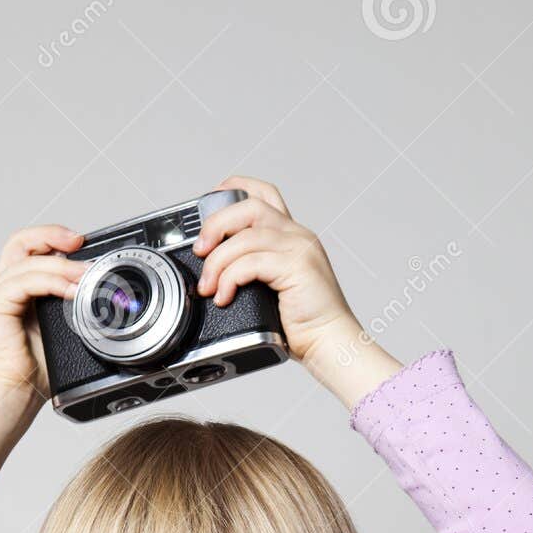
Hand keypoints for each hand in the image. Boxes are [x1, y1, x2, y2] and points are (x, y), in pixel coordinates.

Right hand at [0, 223, 89, 414]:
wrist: (11, 395)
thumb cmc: (30, 373)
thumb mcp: (59, 332)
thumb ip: (69, 307)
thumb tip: (98, 293)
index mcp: (13, 291)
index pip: (29, 249)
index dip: (53, 239)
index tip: (82, 245)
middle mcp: (0, 287)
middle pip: (22, 242)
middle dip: (54, 235)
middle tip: (83, 244)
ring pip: (29, 261)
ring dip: (63, 265)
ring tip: (88, 275)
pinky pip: (26, 281)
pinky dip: (52, 281)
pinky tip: (72, 290)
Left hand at [193, 175, 362, 372]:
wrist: (332, 344)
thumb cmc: (306, 324)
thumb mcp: (274, 289)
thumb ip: (253, 271)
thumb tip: (212, 273)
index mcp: (292, 236)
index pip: (263, 193)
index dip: (233, 189)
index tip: (209, 203)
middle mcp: (297, 235)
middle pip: (248, 206)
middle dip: (215, 225)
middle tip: (200, 251)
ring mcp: (299, 249)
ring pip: (244, 237)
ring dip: (217, 262)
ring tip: (209, 287)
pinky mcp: (296, 267)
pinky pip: (250, 262)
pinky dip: (229, 278)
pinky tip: (224, 297)